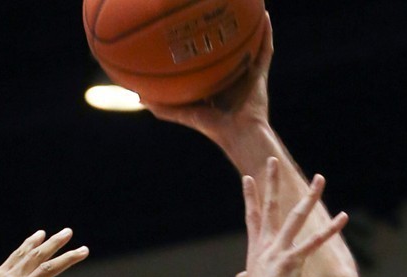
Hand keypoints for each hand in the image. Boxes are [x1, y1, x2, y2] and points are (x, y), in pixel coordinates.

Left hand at [142, 15, 272, 146]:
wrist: (237, 134)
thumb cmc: (211, 127)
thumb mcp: (183, 114)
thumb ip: (163, 107)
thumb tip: (139, 96)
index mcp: (215, 87)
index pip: (207, 65)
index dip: (200, 51)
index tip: (189, 35)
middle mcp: (231, 78)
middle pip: (227, 52)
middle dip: (222, 36)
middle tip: (214, 17)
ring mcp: (246, 75)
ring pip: (248, 47)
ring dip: (247, 30)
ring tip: (244, 10)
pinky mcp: (260, 74)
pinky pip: (265, 50)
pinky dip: (267, 34)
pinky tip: (265, 17)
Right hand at [237, 158, 347, 276]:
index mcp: (256, 249)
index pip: (252, 216)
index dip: (251, 197)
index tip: (248, 178)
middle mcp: (267, 245)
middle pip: (270, 207)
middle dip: (272, 182)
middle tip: (273, 161)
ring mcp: (280, 251)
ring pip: (296, 216)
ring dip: (310, 196)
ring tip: (320, 179)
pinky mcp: (293, 261)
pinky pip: (316, 241)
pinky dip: (331, 229)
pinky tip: (343, 217)